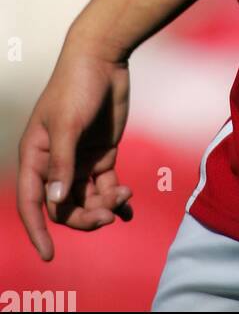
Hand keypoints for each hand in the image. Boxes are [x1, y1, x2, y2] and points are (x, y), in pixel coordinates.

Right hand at [17, 36, 133, 261]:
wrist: (103, 58)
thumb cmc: (76, 86)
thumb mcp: (67, 124)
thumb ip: (62, 164)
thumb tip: (54, 203)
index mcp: (36, 157)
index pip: (33, 203)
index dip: (38, 231)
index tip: (49, 255)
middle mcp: (56, 163)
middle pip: (65, 206)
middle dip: (84, 217)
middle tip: (108, 216)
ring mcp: (80, 160)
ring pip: (87, 200)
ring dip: (104, 207)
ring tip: (123, 197)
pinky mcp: (103, 154)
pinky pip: (106, 186)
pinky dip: (117, 199)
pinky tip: (128, 209)